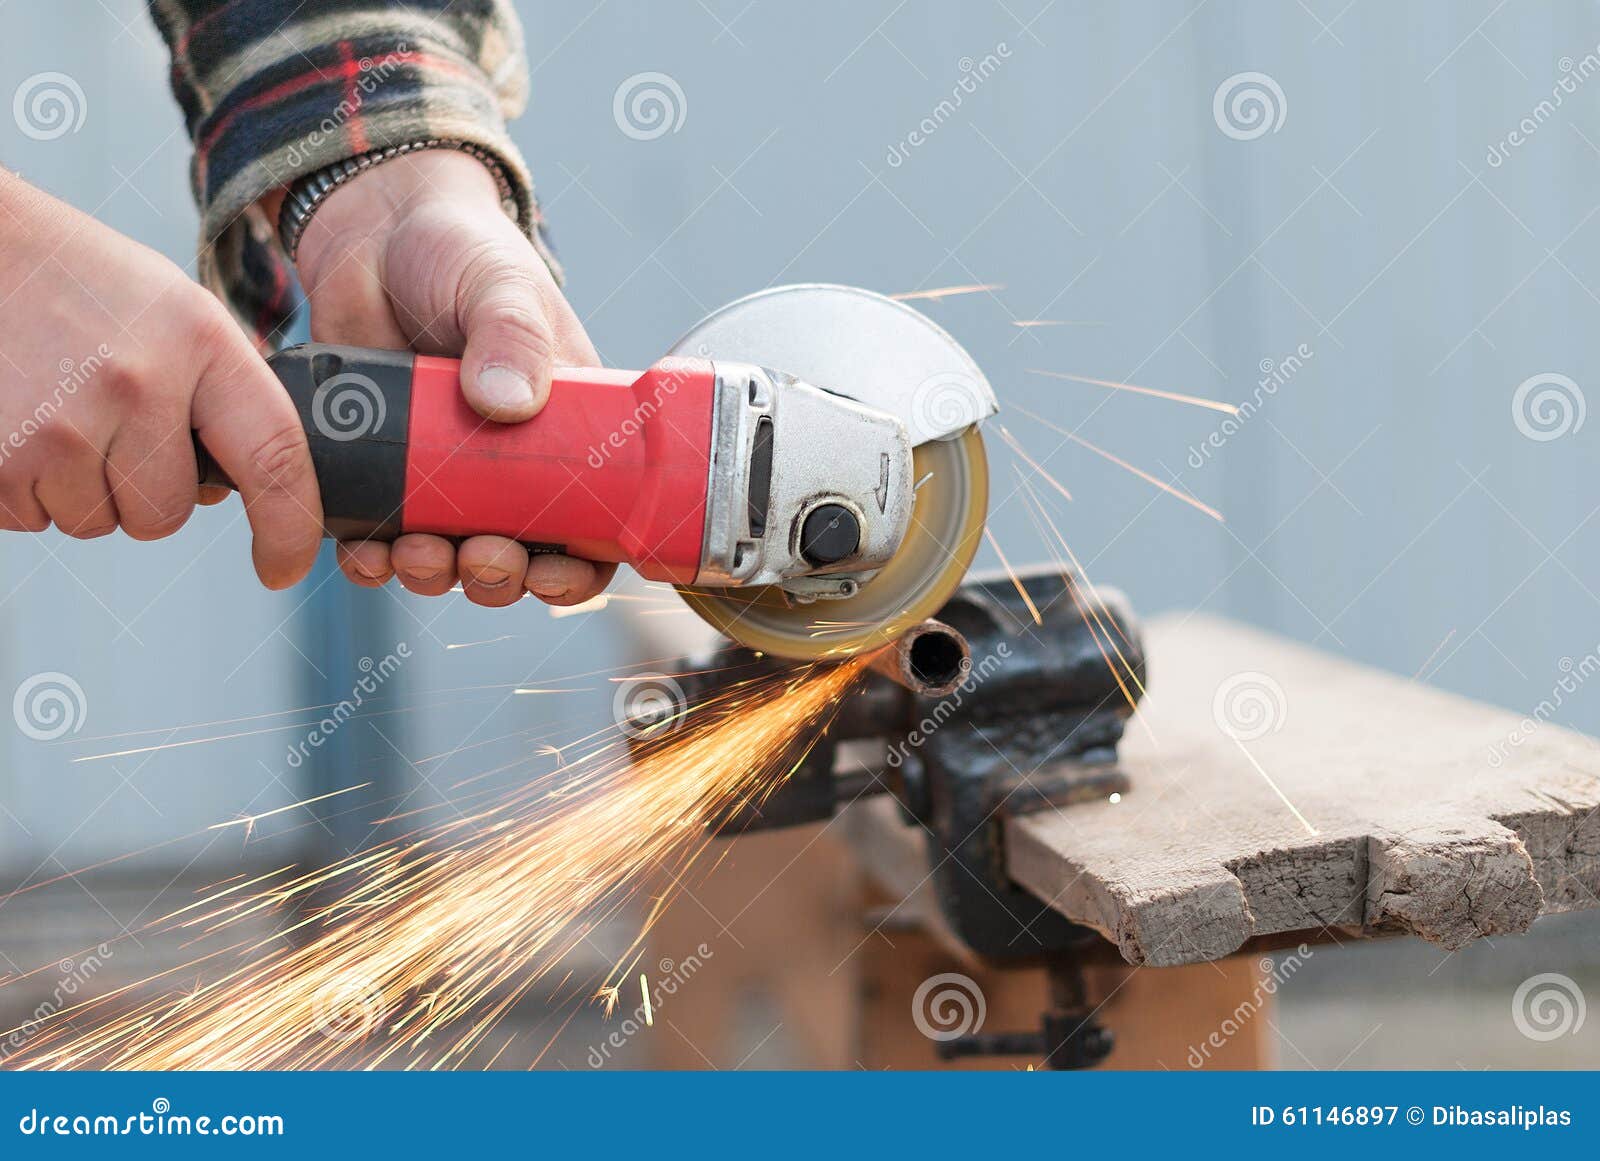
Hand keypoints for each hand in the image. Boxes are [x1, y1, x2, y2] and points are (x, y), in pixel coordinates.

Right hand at [0, 170, 321, 587]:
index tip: (284, 567)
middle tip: (110, 426)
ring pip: (95, 522)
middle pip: (165, 515)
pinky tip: (23, 423)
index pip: (273, 457)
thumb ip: (222, 392)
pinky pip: (32, 518)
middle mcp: (136, 383)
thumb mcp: (177, 313)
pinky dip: (27, 488)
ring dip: (80, 488)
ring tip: (58, 411)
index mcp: (199, 342)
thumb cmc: (81, 282)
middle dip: (142, 492)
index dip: (288, 529)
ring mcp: (60, 423)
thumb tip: (247, 485)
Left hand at [290, 150, 614, 608]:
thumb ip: (512, 337)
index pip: (593, 525)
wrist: (370, 228)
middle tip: (478, 556)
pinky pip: (379, 537)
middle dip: (499, 576)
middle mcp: (509, 465)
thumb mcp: (501, 286)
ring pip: (448, 559)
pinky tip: (364, 550)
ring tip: (414, 552)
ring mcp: (443, 472)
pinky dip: (371, 557)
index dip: (580, 568)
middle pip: (520, 559)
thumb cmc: (459, 249)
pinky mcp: (380, 468)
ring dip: (435, 573)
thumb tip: (506, 402)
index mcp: (564, 432)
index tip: (553, 572)